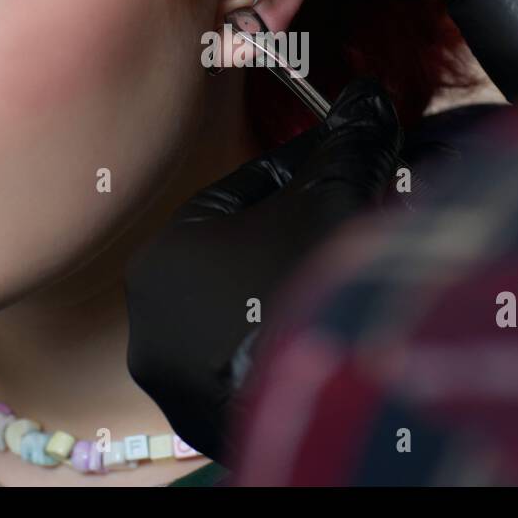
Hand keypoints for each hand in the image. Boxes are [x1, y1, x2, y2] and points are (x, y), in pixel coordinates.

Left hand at [125, 77, 401, 461]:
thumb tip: (368, 94)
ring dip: (294, 290)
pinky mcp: (208, 423)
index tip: (342, 161)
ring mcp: (175, 382)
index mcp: (162, 256)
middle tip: (354, 214)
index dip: (299, 171)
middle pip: (240, 257)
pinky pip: (251, 362)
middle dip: (299, 233)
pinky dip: (287, 341)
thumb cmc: (309, 284)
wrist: (325, 394)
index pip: (239, 194)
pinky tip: (330, 330)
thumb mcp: (334, 198)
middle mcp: (150, 323)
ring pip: (245, 313)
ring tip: (348, 275)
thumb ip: (347, 144)